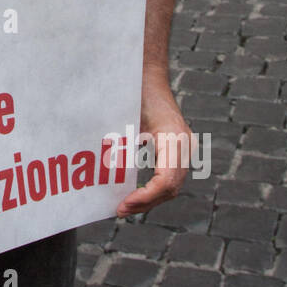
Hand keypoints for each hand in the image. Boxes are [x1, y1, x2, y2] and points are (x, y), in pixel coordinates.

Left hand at [116, 80, 193, 216]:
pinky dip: (154, 188)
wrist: (148, 76)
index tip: (124, 203)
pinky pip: (170, 176)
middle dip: (146, 202)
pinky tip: (135, 194)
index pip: (167, 179)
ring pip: (172, 185)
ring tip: (125, 206)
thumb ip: (119, 144)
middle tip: (120, 210)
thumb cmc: (135, 93)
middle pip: (172, 187)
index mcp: (173, 137)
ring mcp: (184, 148)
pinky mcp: (178, 149)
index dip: (146, 196)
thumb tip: (101, 174)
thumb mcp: (124, 119)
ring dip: (150, 198)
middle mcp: (184, 145)